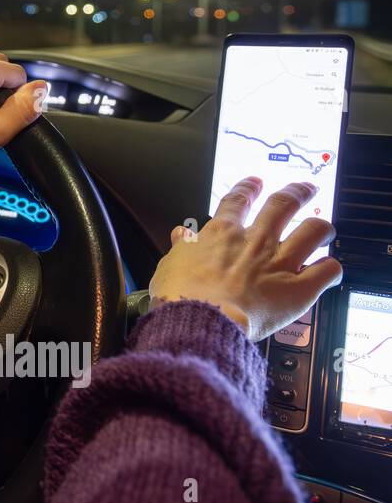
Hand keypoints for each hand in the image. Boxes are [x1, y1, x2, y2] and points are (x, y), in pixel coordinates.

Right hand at [149, 177, 343, 340]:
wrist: (201, 319)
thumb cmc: (182, 295)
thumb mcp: (171, 263)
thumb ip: (182, 246)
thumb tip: (180, 234)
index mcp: (222, 233)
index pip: (238, 200)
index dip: (248, 188)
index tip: (254, 183)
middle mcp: (256, 241)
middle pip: (283, 204)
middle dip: (296, 193)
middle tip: (304, 188)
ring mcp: (280, 262)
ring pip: (314, 230)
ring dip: (322, 228)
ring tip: (324, 230)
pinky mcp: (299, 288)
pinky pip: (328, 270)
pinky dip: (331, 269)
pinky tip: (328, 270)